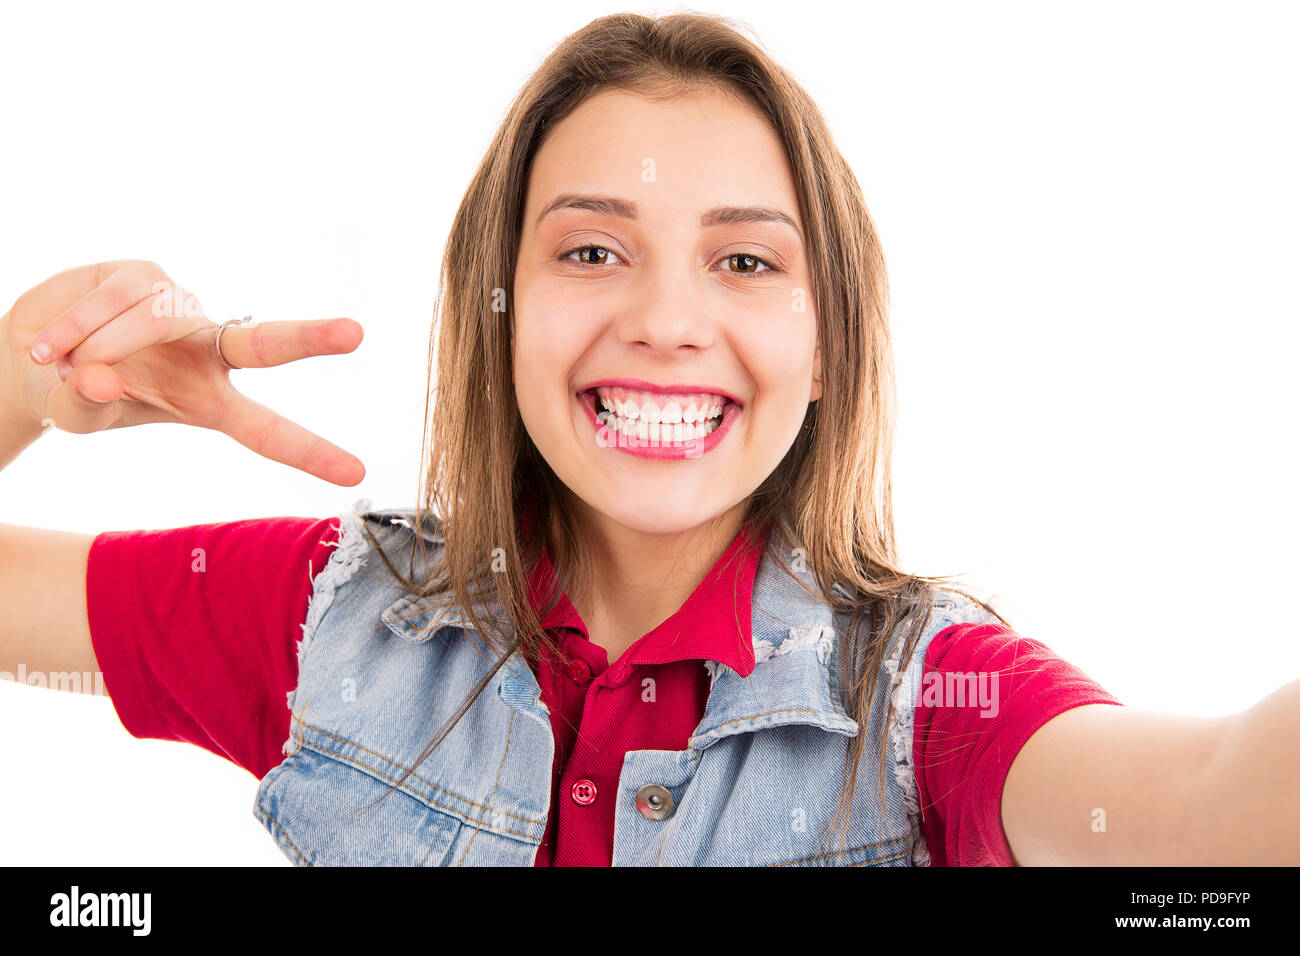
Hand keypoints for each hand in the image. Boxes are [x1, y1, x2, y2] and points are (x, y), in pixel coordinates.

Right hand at [1, 260, 365, 484]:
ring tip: (56, 362)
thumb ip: (89, 404)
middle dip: (307, 339)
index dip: (309, 452)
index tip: (358, 472)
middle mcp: (206, 353)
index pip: (265, 430)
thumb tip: (100, 376)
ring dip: (97, 344)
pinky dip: (74, 325)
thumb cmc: (76, 394)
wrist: (30, 351)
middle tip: (355, 333)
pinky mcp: (146, 274)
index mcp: (207, 403)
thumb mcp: (81, 416)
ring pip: (150, 320)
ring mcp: (180, 309)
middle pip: (262, 344)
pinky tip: (49, 344)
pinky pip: (114, 296)